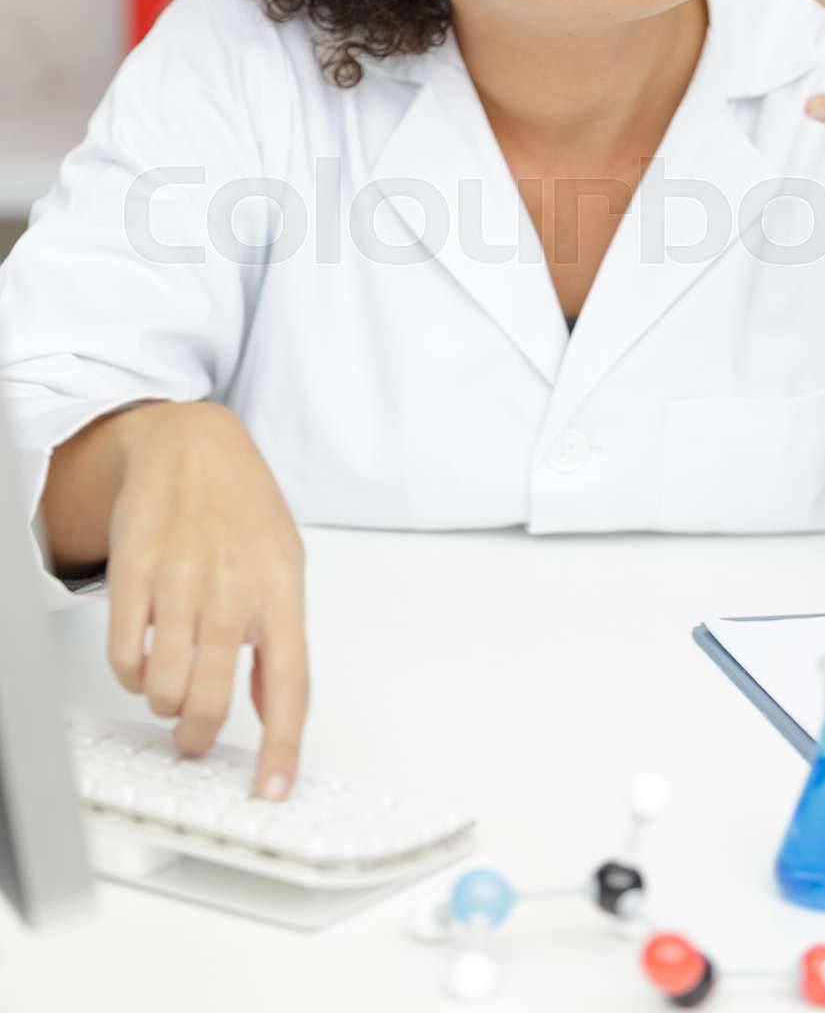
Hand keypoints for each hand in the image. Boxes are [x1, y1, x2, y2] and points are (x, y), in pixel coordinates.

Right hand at [104, 402, 308, 799]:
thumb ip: (280, 637)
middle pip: (213, 696)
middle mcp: (232, 587)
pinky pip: (125, 656)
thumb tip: (273, 709)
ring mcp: (180, 580)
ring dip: (164, 705)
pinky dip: (131, 676)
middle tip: (195, 739)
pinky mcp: (134, 574)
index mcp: (281, 589)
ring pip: (164, 686)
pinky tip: (142, 661)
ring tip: (170, 691)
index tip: (275, 790)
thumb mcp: (285, 564)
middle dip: (200, 735)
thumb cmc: (242, 506)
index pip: (290, 685)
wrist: (191, 444)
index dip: (283, 747)